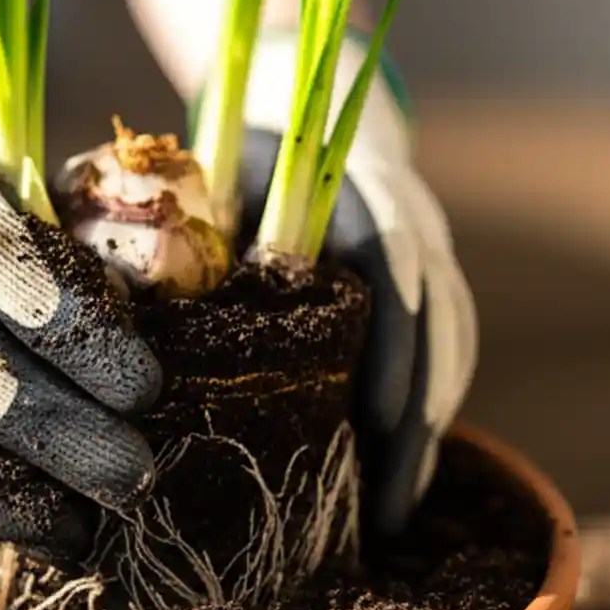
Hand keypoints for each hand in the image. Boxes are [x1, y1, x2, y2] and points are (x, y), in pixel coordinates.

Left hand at [235, 30, 477, 532]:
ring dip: (433, 420)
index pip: (393, 258)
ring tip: (401, 502)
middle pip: (437, 315)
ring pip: (453, 337)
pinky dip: (435, 401)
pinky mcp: (428, 280)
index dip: (392, 335)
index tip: (379, 412)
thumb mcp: (226, 172)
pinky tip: (409, 462)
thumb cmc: (246, 150)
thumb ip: (211, 225)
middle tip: (393, 494)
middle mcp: (409, 219)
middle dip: (420, 405)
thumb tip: (156, 307)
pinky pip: (451, 343)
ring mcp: (428, 250)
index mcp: (359, 187)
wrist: (304, 108)